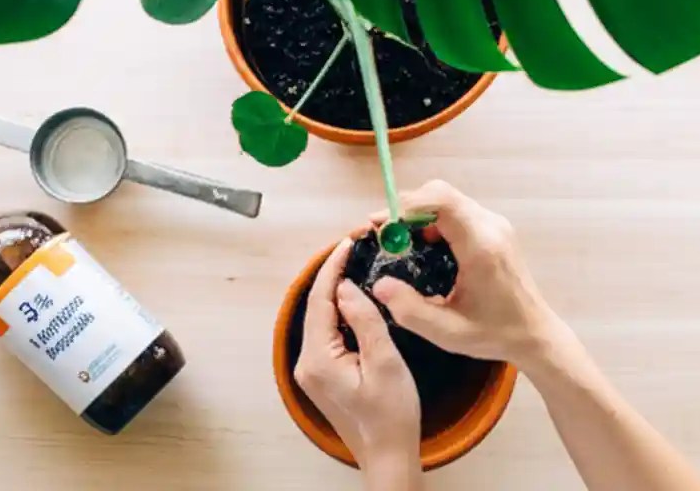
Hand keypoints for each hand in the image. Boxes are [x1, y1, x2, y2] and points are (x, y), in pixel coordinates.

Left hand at [295, 238, 421, 488]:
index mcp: (318, 358)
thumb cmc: (391, 416)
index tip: (348, 243)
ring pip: (322, 320)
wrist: (388, 456)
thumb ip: (364, 319)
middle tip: (355, 248)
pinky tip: (355, 301)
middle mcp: (308, 363)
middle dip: (333, 276)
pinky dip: (340, 314)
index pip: (320, 300)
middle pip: (317, 308)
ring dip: (336, 294)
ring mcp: (313, 371)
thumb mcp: (384, 360)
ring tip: (356, 266)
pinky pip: (328, 335)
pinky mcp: (323, 376)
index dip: (332, 268)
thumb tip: (346, 287)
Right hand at [371, 181, 560, 366]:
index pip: (441, 202)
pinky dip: (433, 218)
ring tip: (398, 240)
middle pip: (441, 193)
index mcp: (480, 247)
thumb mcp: (447, 332)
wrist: (535, 333)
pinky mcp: (494, 228)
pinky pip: (457, 209)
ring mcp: (495, 224)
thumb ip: (409, 310)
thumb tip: (379, 284)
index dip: (405, 206)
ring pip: (447, 198)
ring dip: (418, 212)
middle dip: (406, 208)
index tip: (380, 226)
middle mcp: (490, 226)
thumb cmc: (494, 334)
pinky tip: (423, 244)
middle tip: (383, 234)